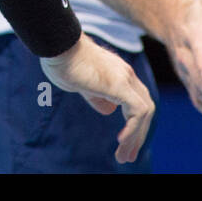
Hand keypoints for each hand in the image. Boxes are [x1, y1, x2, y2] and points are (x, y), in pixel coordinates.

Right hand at [39, 34, 154, 163]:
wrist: (57, 44)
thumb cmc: (63, 60)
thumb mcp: (81, 84)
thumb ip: (96, 96)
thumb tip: (109, 110)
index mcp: (118, 74)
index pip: (136, 101)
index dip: (133, 124)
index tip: (122, 143)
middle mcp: (126, 74)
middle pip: (144, 107)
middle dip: (138, 135)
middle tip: (127, 156)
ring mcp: (124, 78)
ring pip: (145, 111)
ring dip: (136, 137)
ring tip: (124, 155)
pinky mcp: (119, 84)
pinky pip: (137, 111)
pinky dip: (133, 129)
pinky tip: (121, 141)